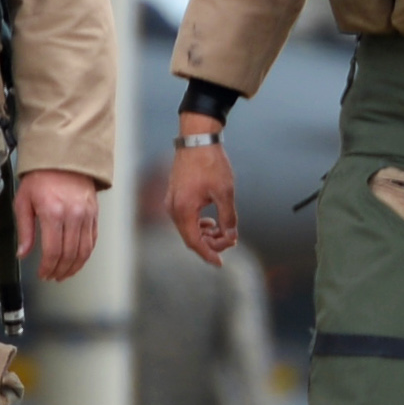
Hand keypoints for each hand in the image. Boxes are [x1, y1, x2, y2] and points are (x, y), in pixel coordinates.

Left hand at [14, 167, 99, 281]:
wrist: (63, 159)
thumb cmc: (39, 179)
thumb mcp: (23, 202)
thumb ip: (25, 230)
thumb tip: (23, 254)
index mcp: (53, 213)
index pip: (53, 250)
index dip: (48, 267)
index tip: (42, 274)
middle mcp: (73, 215)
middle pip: (70, 254)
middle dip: (60, 270)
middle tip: (52, 277)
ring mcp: (87, 215)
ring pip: (84, 250)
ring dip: (74, 267)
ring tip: (63, 274)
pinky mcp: (94, 214)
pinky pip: (92, 240)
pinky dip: (85, 254)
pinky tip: (76, 261)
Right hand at [166, 140, 238, 261]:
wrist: (197, 141)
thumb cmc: (210, 164)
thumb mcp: (225, 193)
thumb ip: (228, 218)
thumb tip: (231, 236)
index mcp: (183, 210)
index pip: (194, 242)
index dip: (208, 254)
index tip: (220, 263)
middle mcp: (173, 209)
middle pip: (190, 237)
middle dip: (210, 243)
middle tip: (230, 240)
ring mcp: (172, 202)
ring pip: (187, 229)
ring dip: (205, 234)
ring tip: (223, 231)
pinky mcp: (175, 197)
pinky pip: (185, 219)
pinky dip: (198, 224)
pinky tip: (211, 222)